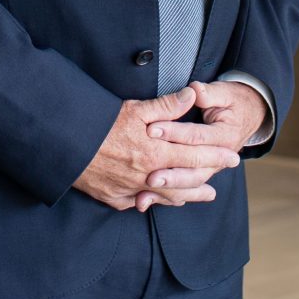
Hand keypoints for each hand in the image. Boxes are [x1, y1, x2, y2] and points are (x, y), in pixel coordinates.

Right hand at [73, 86, 241, 211]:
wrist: (65, 145)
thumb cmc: (99, 124)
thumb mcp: (135, 109)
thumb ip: (167, 106)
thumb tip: (192, 95)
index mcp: (156, 152)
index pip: (194, 156)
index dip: (216, 157)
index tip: (233, 157)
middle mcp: (147, 175)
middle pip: (184, 182)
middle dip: (205, 182)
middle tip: (220, 184)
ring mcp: (130, 189)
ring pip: (165, 196)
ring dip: (186, 196)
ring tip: (201, 196)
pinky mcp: (113, 197)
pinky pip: (140, 203)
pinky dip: (155, 202)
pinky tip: (162, 200)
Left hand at [137, 81, 267, 206]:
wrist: (251, 114)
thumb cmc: (234, 102)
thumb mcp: (225, 93)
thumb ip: (209, 93)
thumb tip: (194, 90)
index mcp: (225, 135)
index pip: (196, 136)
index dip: (173, 132)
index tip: (151, 129)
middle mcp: (220, 156)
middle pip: (194, 168)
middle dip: (170, 172)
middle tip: (149, 175)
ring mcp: (213, 167)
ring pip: (191, 182)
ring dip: (169, 189)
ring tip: (148, 190)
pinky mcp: (203, 172)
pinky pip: (187, 189)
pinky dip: (168, 196)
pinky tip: (148, 200)